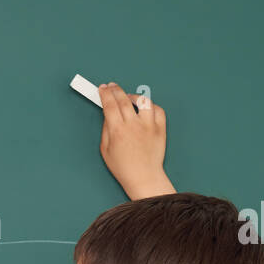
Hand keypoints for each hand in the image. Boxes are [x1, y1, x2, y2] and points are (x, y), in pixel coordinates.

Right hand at [97, 82, 175, 198]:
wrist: (143, 177)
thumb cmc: (123, 167)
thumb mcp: (105, 150)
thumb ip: (106, 129)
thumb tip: (108, 114)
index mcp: (117, 130)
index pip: (109, 104)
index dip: (105, 93)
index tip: (102, 89)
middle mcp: (133, 125)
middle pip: (123, 99)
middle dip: (115, 90)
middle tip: (111, 87)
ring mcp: (148, 125)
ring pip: (142, 101)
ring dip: (133, 96)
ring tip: (128, 98)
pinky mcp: (160, 128)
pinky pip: (157, 110)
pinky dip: (150, 106)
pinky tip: (144, 109)